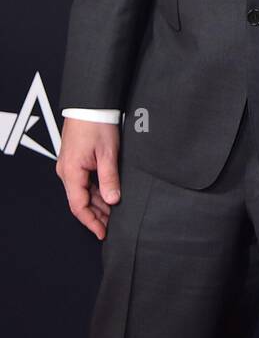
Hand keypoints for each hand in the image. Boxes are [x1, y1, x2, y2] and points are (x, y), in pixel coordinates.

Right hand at [56, 117, 120, 238]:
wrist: (90, 104)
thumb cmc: (97, 124)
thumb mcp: (108, 153)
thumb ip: (109, 179)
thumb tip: (113, 201)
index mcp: (71, 172)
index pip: (78, 206)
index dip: (91, 222)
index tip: (102, 233)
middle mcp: (66, 171)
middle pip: (80, 201)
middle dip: (96, 215)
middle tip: (113, 225)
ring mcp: (69, 165)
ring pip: (83, 192)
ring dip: (97, 203)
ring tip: (114, 213)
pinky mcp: (75, 160)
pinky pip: (84, 181)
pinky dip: (96, 191)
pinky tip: (108, 195)